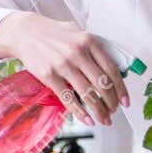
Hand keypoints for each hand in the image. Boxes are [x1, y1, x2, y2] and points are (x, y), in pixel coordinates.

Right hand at [0, 12, 126, 126]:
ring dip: (99, 111)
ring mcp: (63, 64)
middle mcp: (78, 53)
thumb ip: (96, 50)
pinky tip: (88, 119)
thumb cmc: (56, 34)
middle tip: (114, 111)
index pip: (112, 69)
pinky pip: (68, 98)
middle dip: (112, 102)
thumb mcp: (80, 33)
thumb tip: (115, 70)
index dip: (121, 89)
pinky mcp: (49, 75)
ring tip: (104, 119)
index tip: (126, 101)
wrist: (26, 32)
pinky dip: (80, 112)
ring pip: (88, 94)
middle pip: (102, 84)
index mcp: (90, 41)